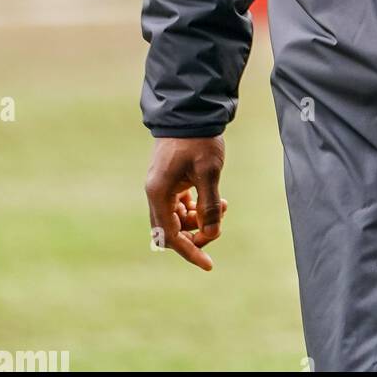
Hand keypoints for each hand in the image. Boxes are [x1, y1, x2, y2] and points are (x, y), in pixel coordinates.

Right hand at [145, 135, 226, 270]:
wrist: (190, 112)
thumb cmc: (199, 140)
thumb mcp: (209, 173)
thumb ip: (208, 206)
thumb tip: (211, 234)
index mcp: (159, 193)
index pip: (171, 236)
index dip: (190, 252)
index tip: (208, 264)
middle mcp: (155, 193)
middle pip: (172, 230)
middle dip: (196, 233)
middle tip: (219, 221)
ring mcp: (161, 186)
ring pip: (177, 217)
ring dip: (198, 219)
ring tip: (221, 205)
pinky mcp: (169, 179)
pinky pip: (180, 204)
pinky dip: (196, 206)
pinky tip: (214, 199)